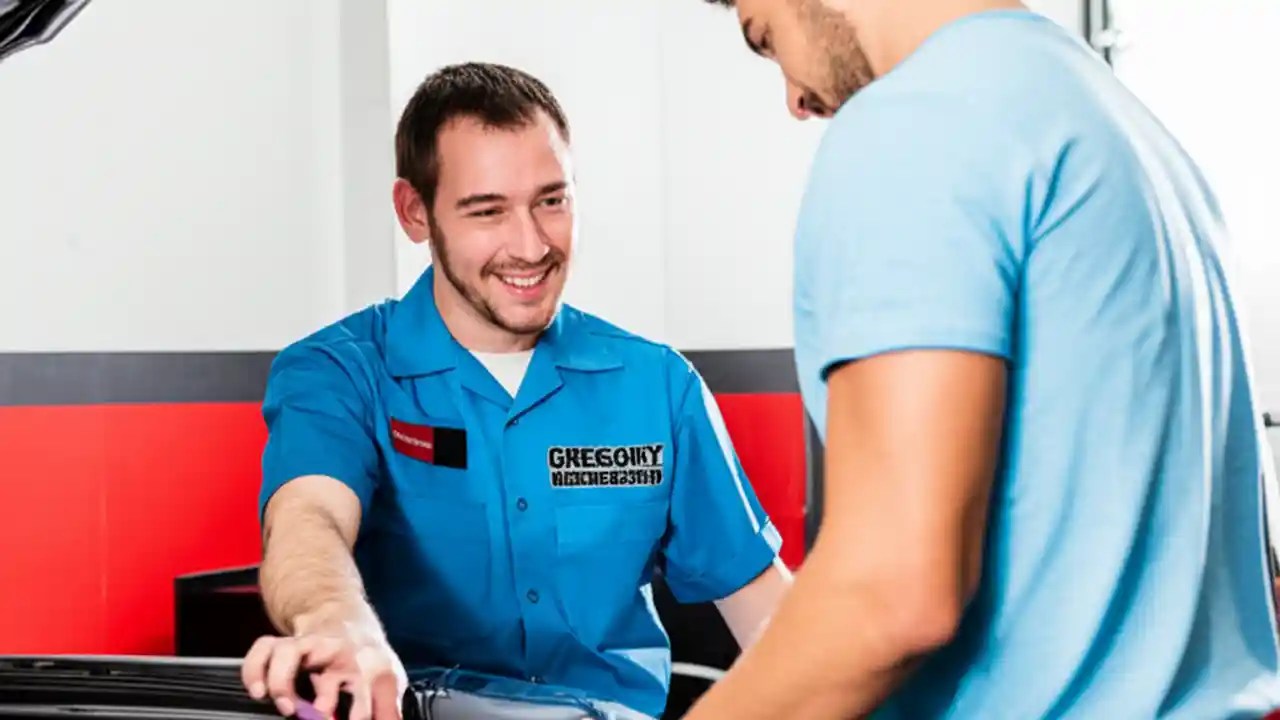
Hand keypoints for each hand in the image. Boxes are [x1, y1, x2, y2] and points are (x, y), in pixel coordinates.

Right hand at [241, 630, 407, 719]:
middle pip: (329, 664)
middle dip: (324, 692)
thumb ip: (387, 708)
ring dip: (283, 680)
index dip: (359, 708)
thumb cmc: (363, 657)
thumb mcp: (385, 681)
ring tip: (284, 705)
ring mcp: (307, 645)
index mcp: (363, 665)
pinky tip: (258, 691)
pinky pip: (264, 649)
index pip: (364, 687)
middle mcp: (335, 652)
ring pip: (290, 652)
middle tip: (319, 713)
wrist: (341, 617)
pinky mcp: (283, 643)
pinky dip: (255, 669)